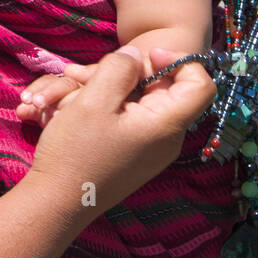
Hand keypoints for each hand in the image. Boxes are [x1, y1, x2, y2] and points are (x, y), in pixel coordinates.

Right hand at [27, 45, 215, 212]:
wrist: (56, 203)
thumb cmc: (76, 153)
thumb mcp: (94, 100)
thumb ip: (120, 68)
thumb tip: (136, 55)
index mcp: (166, 125)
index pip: (201, 84)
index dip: (179, 60)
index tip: (145, 55)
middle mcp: (166, 138)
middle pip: (164, 88)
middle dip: (130, 74)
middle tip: (92, 74)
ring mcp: (150, 148)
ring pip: (140, 101)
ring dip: (110, 89)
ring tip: (75, 93)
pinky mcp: (133, 153)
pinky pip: (129, 118)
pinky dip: (107, 107)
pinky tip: (77, 109)